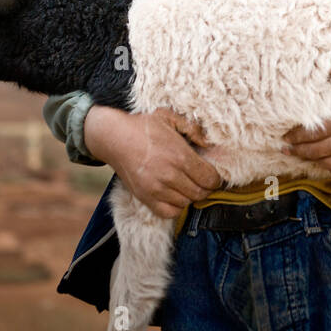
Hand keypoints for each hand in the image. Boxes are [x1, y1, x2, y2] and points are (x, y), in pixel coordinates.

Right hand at [85, 105, 221, 218]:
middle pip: (201, 193)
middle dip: (206, 188)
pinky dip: (176, 207)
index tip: (213, 175)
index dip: (216, 179)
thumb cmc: (143, 127)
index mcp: (180, 155)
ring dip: (190, 196)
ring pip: (186, 203)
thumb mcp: (170, 117)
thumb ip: (193, 129)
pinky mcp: (145, 197)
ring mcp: (157, 189)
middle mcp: (170, 175)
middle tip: (201, 181)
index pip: (210, 179)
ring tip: (186, 185)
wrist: (114, 138)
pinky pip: (169, 212)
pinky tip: (174, 195)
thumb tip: (209, 144)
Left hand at [281, 63, 330, 181]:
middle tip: (285, 149)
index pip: (312, 131)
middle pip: (313, 150)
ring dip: (310, 160)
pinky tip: (322, 165)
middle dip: (296, 150)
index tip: (286, 136)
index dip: (296, 136)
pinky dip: (327, 169)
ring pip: (323, 163)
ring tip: (299, 157)